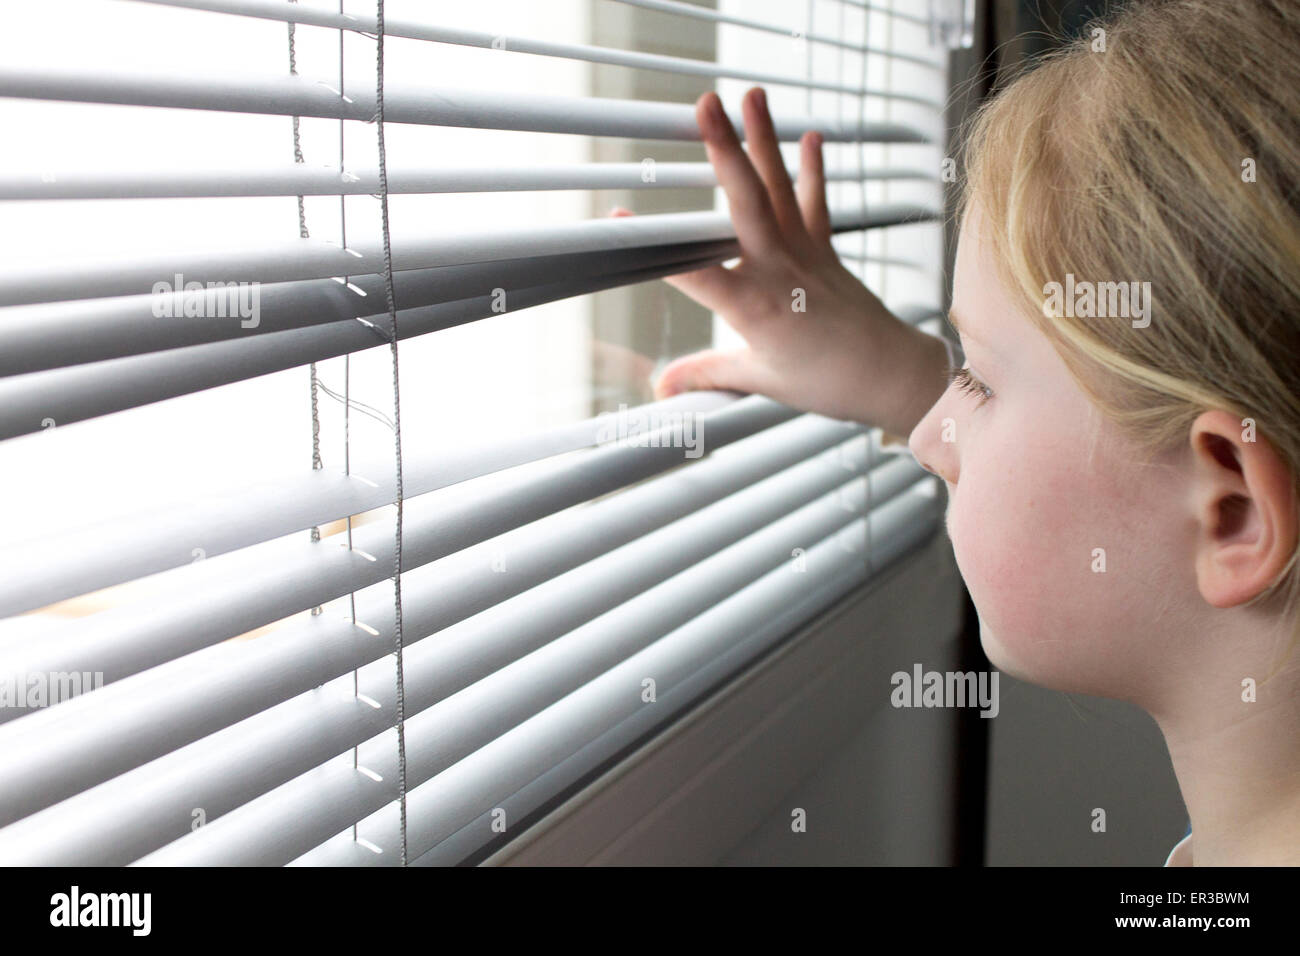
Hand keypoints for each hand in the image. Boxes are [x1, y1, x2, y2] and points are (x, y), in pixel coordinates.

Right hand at [634, 86, 947, 437]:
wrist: (888, 374)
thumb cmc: (825, 381)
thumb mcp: (759, 379)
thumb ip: (706, 373)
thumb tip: (660, 386)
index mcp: (753, 307)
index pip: (692, 272)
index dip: (652, 247)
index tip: (616, 217)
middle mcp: (778, 269)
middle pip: (744, 202)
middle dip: (724, 149)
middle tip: (705, 105)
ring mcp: (804, 252)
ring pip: (778, 187)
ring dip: (762, 138)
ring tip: (749, 94)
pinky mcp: (825, 248)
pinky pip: (815, 202)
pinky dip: (812, 168)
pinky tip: (809, 133)